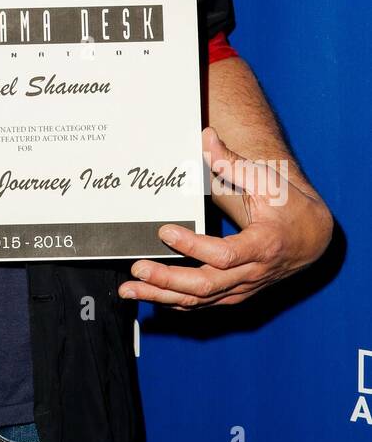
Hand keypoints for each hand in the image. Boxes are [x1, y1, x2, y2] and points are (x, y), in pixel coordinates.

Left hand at [117, 126, 332, 308]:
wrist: (312, 238)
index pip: (225, 255)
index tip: (164, 232)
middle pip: (207, 285)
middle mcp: (253, 273)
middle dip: (168, 280)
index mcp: (263, 246)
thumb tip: (206, 137)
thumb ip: (232, 162)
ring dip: (162, 297)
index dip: (193, 246)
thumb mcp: (266, 179)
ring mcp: (243, 288)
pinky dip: (174, 303)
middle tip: (137, 269)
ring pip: (200, 301)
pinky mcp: (235, 294)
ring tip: (129, 291)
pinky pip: (203, 305)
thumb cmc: (288, 205)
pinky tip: (149, 297)